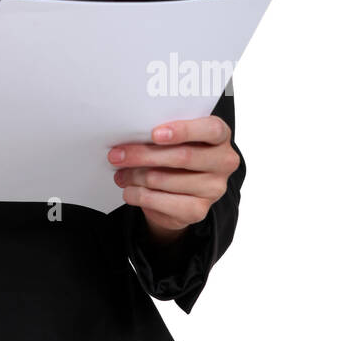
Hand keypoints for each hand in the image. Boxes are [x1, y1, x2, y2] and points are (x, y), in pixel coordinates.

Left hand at [107, 117, 239, 243]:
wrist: (180, 191)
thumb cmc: (173, 153)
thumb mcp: (171, 138)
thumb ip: (160, 134)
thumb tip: (128, 138)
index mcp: (220, 136)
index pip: (211, 129)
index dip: (183, 130)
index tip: (155, 134)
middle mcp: (223, 162)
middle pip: (183, 156)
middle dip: (144, 155)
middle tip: (117, 155)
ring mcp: (214, 188)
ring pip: (167, 179)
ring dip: (136, 176)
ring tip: (120, 173)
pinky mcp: (199, 210)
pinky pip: (163, 202)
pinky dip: (140, 196)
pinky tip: (129, 191)